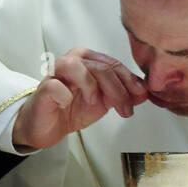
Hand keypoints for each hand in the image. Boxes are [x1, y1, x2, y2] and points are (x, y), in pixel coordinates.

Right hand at [12, 47, 148, 150]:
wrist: (48, 126)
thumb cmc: (72, 109)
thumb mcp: (104, 101)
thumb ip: (123, 94)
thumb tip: (144, 92)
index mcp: (89, 60)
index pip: (114, 64)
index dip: (130, 80)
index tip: (141, 95)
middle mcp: (72, 61)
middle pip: (101, 67)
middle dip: (118, 89)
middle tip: (125, 108)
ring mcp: (55, 73)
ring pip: (79, 68)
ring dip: (93, 87)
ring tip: (95, 103)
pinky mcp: (43, 88)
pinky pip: (55, 86)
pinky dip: (66, 95)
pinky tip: (69, 103)